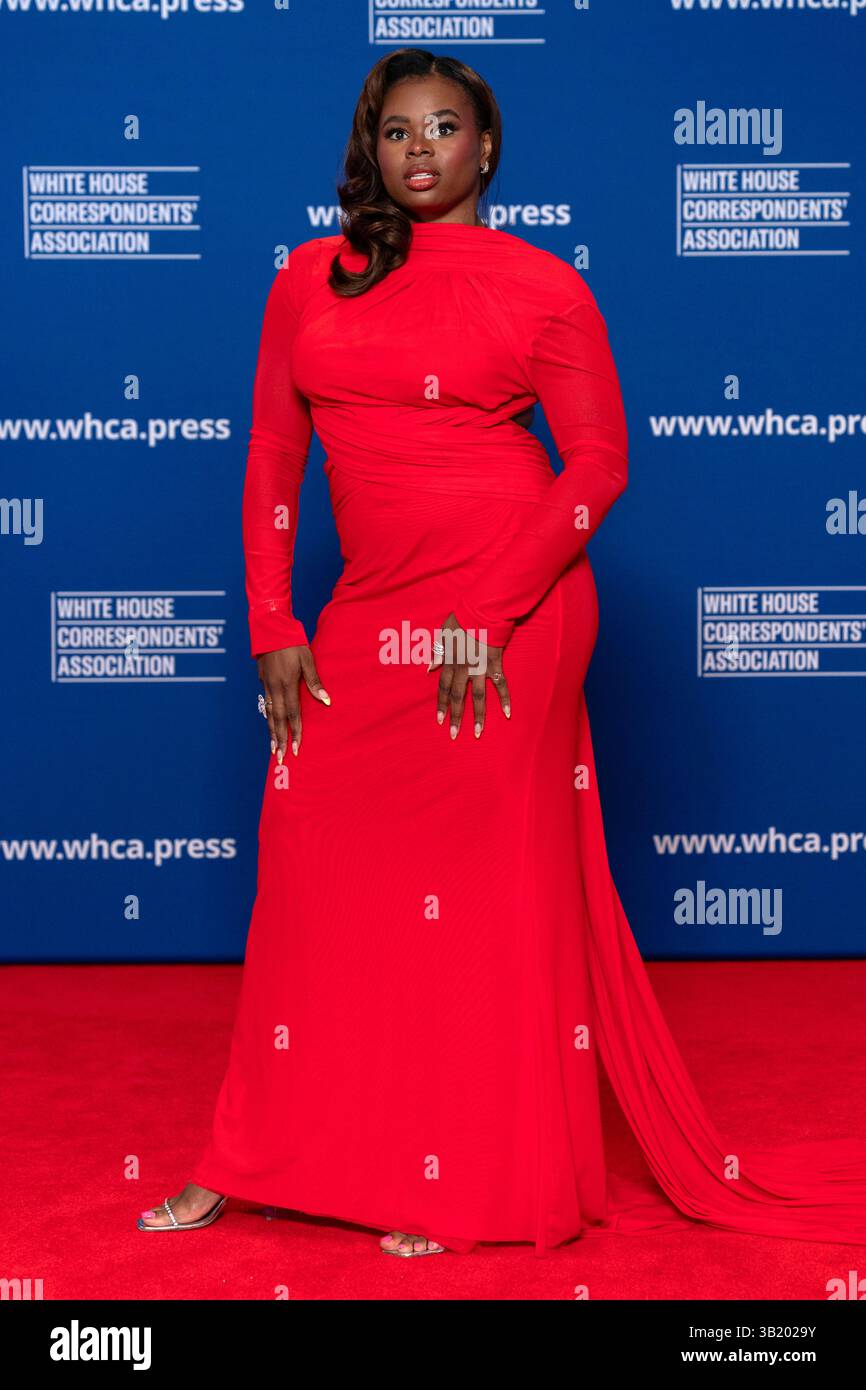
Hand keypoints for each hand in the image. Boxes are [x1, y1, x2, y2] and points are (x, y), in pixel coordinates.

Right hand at [257, 646, 329, 762]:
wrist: (270, 627)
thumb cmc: (293, 642)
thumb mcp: (307, 659)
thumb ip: (315, 680)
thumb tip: (326, 700)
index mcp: (287, 683)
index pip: (292, 714)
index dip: (295, 732)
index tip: (297, 749)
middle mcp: (275, 687)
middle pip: (277, 719)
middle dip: (279, 740)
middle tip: (280, 758)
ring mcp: (266, 684)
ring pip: (268, 713)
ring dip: (271, 732)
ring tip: (273, 748)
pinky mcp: (262, 680)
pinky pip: (265, 703)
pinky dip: (268, 717)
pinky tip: (270, 724)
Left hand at [428, 613, 510, 739]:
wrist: (482, 611)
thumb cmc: (461, 619)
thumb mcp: (443, 633)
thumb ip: (437, 651)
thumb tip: (430, 668)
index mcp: (450, 661)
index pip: (443, 688)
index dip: (441, 704)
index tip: (439, 720)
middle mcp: (464, 668)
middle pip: (458, 697)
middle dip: (456, 717)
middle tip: (454, 734)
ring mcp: (481, 668)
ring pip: (478, 696)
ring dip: (478, 716)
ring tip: (477, 733)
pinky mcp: (496, 664)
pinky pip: (501, 685)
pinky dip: (505, 699)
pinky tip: (507, 714)